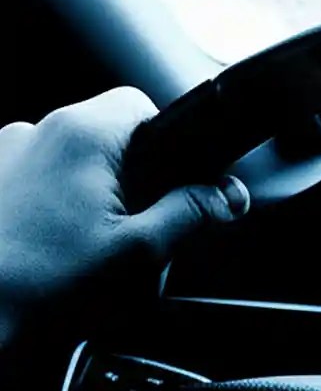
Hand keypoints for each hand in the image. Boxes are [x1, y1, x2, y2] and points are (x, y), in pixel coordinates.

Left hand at [0, 87, 249, 349]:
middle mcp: (36, 132)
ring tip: (86, 245)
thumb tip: (227, 197)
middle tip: (131, 227)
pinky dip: (50, 205)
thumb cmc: (39, 286)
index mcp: (81, 136)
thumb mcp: (137, 253)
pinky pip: (34, 179)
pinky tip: (53, 246)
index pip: (142, 105)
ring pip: (70, 160)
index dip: (169, 144)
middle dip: (128, 177)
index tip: (173, 183)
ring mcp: (2, 156)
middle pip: (106, 135)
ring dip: (87, 192)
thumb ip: (190, 215)